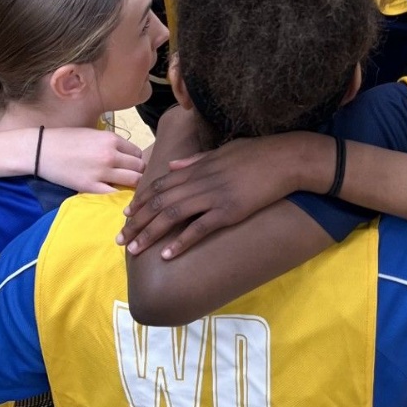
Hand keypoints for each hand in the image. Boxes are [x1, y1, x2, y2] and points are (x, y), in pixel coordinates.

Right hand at [39, 128, 145, 192]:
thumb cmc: (65, 139)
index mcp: (111, 139)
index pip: (138, 153)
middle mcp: (110, 155)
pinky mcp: (90, 187)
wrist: (40, 150)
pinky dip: (119, 196)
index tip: (131, 166)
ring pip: (133, 180)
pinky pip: (115, 194)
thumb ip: (111, 143)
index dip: (136, 160)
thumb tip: (126, 155)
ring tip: (126, 187)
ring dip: (133, 184)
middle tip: (132, 178)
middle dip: (139, 172)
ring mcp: (101, 172)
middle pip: (139, 167)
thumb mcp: (93, 133)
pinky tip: (117, 196)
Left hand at [119, 133, 304, 257]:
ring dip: (150, 233)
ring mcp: (213, 196)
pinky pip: (199, 228)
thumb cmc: (257, 154)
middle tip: (121, 240)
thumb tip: (172, 166)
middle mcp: (201, 181)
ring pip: (172, 216)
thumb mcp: (222, 151)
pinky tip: (166, 255)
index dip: (142, 201)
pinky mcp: (228, 211)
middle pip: (160, 202)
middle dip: (138, 222)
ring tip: (135, 250)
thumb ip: (195, 160)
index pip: (161, 184)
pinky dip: (180, 242)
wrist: (285, 159)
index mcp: (198, 167)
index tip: (127, 215)